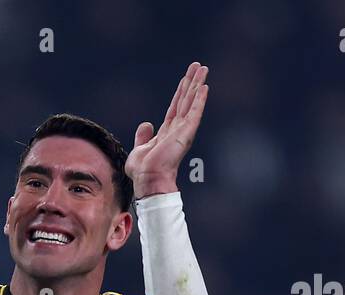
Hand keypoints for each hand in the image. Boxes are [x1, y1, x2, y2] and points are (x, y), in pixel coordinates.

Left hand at [125, 62, 209, 198]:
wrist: (148, 179)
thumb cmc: (143, 171)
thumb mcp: (139, 149)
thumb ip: (143, 136)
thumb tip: (146, 124)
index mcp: (167, 132)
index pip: (175, 107)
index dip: (181, 92)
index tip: (186, 78)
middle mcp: (177, 129)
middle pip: (186, 100)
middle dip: (192, 82)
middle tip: (199, 66)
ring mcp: (183, 130)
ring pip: (191, 102)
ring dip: (197, 85)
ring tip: (203, 69)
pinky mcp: (185, 132)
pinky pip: (194, 112)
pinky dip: (200, 99)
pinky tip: (205, 86)